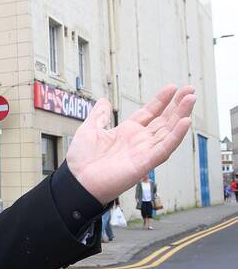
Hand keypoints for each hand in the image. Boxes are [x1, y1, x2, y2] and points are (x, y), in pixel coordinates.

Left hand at [66, 85, 195, 204]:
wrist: (77, 181)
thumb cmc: (81, 161)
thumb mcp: (89, 130)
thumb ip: (99, 115)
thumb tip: (103, 101)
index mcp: (126, 132)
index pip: (149, 113)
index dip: (161, 100)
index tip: (173, 87)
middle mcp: (138, 141)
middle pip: (163, 121)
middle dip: (177, 105)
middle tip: (190, 90)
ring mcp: (143, 152)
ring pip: (168, 132)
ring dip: (181, 116)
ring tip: (191, 99)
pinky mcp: (145, 164)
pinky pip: (164, 149)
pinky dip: (176, 136)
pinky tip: (185, 122)